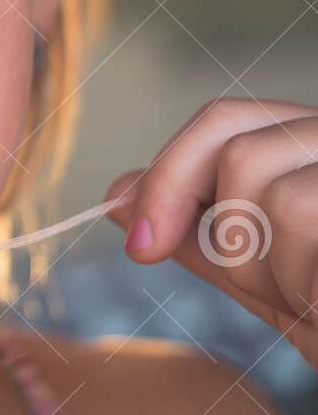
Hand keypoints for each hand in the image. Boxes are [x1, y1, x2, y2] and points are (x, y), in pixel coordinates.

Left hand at [104, 98, 317, 372]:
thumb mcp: (266, 281)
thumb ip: (197, 235)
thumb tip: (116, 195)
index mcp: (314, 143)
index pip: (221, 121)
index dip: (169, 179)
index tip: (140, 248)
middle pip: (240, 157)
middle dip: (236, 245)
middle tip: (283, 293)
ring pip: (284, 200)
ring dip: (286, 277)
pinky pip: (312, 221)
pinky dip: (313, 287)